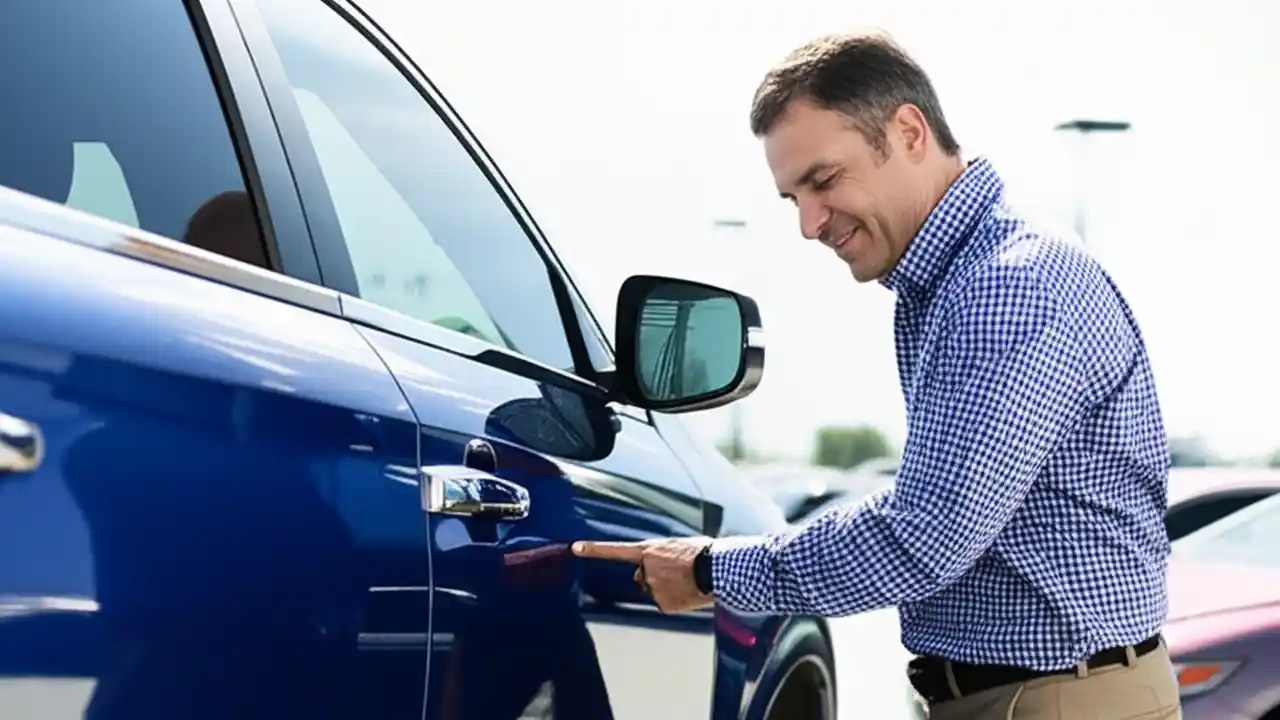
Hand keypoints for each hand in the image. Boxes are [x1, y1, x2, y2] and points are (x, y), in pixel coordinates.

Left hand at [571, 537, 712, 613]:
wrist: (716, 570)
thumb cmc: (703, 553)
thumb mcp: (678, 545)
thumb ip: (662, 554)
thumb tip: (664, 563)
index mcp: (648, 550)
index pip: (615, 550)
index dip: (594, 549)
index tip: (574, 548)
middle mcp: (645, 569)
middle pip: (641, 577)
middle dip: (654, 576)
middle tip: (677, 572)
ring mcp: (653, 588)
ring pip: (655, 591)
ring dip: (668, 588)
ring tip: (687, 580)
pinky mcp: (662, 604)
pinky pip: (665, 604)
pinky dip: (676, 601)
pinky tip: (688, 592)